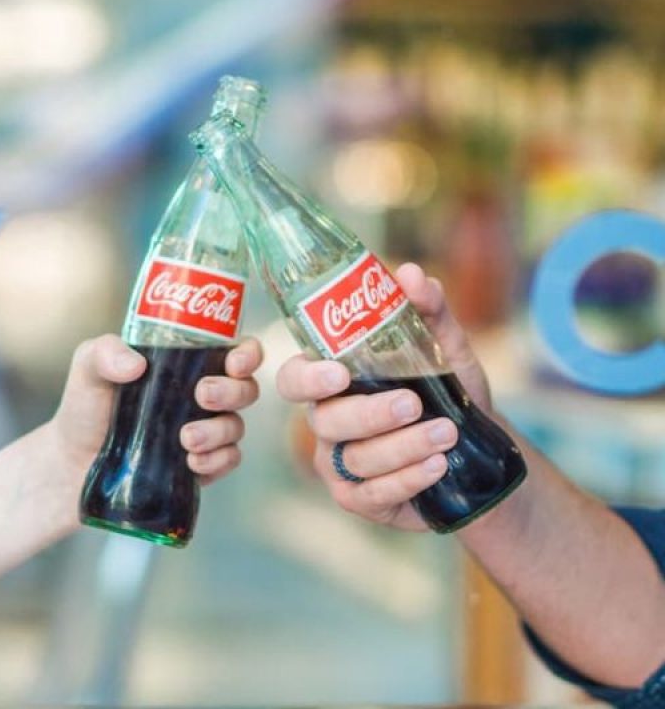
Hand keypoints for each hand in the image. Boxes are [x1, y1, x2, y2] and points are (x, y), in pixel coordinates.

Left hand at [51, 334, 261, 485]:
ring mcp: (207, 430)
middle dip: (233, 391)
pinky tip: (192, 463)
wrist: (73, 461)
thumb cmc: (87, 405)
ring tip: (185, 439)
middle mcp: (205, 393)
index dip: (248, 354)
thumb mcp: (89, 366)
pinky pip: (229, 460)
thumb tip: (136, 365)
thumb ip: (105, 352)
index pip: (237, 350)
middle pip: (247, 388)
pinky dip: (217, 460)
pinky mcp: (202, 464)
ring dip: (219, 431)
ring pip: (237, 426)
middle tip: (202, 395)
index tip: (235, 362)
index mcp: (189, 361)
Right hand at [276, 263, 490, 530]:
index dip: (308, 378)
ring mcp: (339, 464)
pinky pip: (373, 493)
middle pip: (325, 420)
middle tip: (412, 403)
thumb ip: (427, 312)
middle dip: (369, 413)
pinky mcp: (360, 499)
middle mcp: (327, 422)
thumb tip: (410, 274)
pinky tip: (437, 465)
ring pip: (355, 458)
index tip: (341, 373)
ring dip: (402, 446)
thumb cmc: (448, 393)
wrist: (478, 451)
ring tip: (446, 433)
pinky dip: (408, 478)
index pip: (294, 378)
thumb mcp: (444, 350)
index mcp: (333, 382)